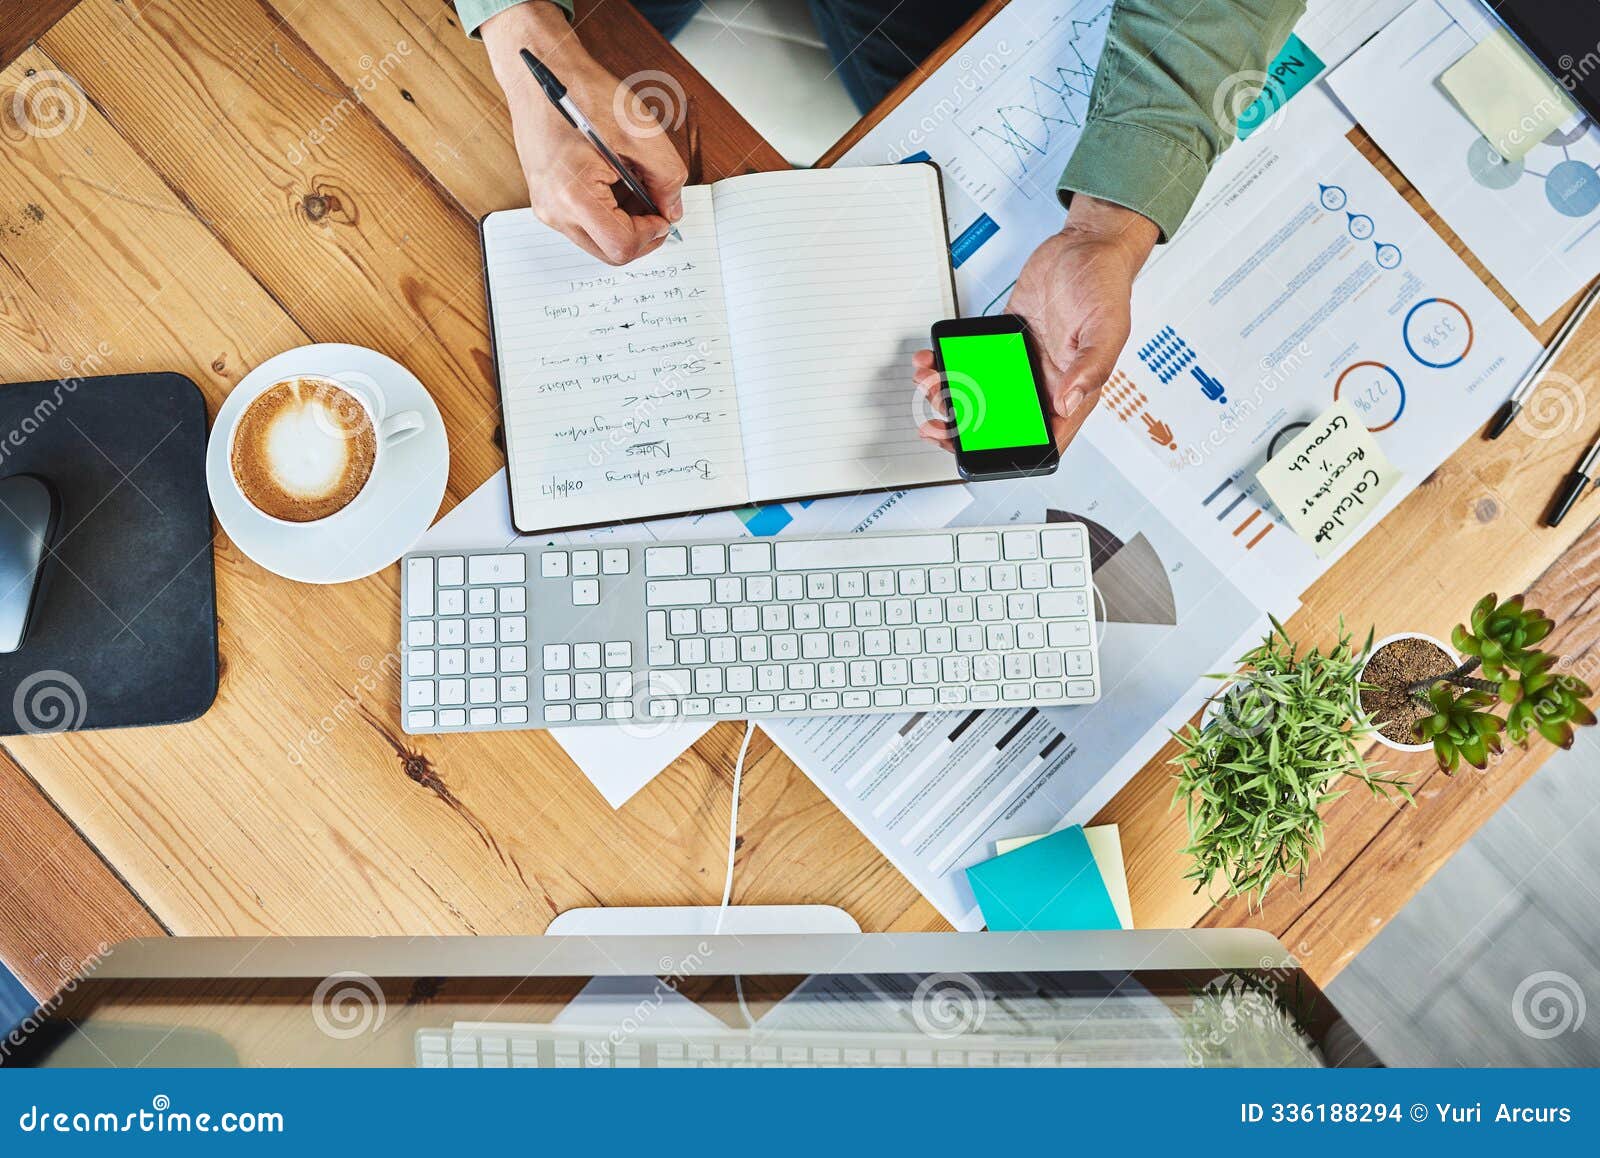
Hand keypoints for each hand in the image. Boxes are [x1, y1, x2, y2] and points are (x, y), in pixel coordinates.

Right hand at [482, 2, 687, 264]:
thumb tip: (672, 209)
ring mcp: (546, 207)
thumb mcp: (642, 133)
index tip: (664, 213)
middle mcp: (553, 209)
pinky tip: (616, 182)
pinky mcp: (546, 200)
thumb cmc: (582, 93)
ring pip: (597, 241)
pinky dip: (608, 213)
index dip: (652, 234)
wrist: (541, 73)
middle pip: (608, 253)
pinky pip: (584, 224)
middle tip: (656, 206)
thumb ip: (667, 178)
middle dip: (639, 234)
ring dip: (624, 224)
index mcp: (572, 194)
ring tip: (634, 186)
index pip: (621, 246)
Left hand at [914, 195, 1158, 452]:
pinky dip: (950, 362)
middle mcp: (1046, 380)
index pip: (1044, 436)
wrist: (1085, 245)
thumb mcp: (1106, 328)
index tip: (979, 450)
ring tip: (930, 383)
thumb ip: (1091, 368)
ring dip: (951, 394)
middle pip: (1002, 421)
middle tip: (938, 422)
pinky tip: (934, 359)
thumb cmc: (1105, 284)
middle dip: (967, 426)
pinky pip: (972, 360)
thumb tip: (1068, 402)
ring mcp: (1023, 361)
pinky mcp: (1005, 340)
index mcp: (1074, 388)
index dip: (1011, 452)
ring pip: (982, 393)